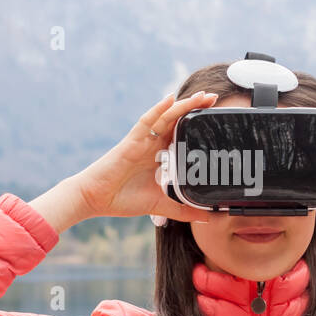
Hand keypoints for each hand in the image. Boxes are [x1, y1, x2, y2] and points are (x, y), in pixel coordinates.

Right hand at [71, 90, 219, 222]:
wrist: (96, 199)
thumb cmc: (124, 199)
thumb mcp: (162, 206)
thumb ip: (184, 210)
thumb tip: (209, 219)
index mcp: (161, 155)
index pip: (184, 135)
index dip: (200, 125)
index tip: (218, 120)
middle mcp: (153, 144)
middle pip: (179, 121)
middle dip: (196, 108)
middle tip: (215, 100)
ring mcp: (143, 140)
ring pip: (167, 117)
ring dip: (185, 104)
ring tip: (202, 96)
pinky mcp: (132, 141)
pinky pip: (147, 120)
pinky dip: (159, 109)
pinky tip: (171, 98)